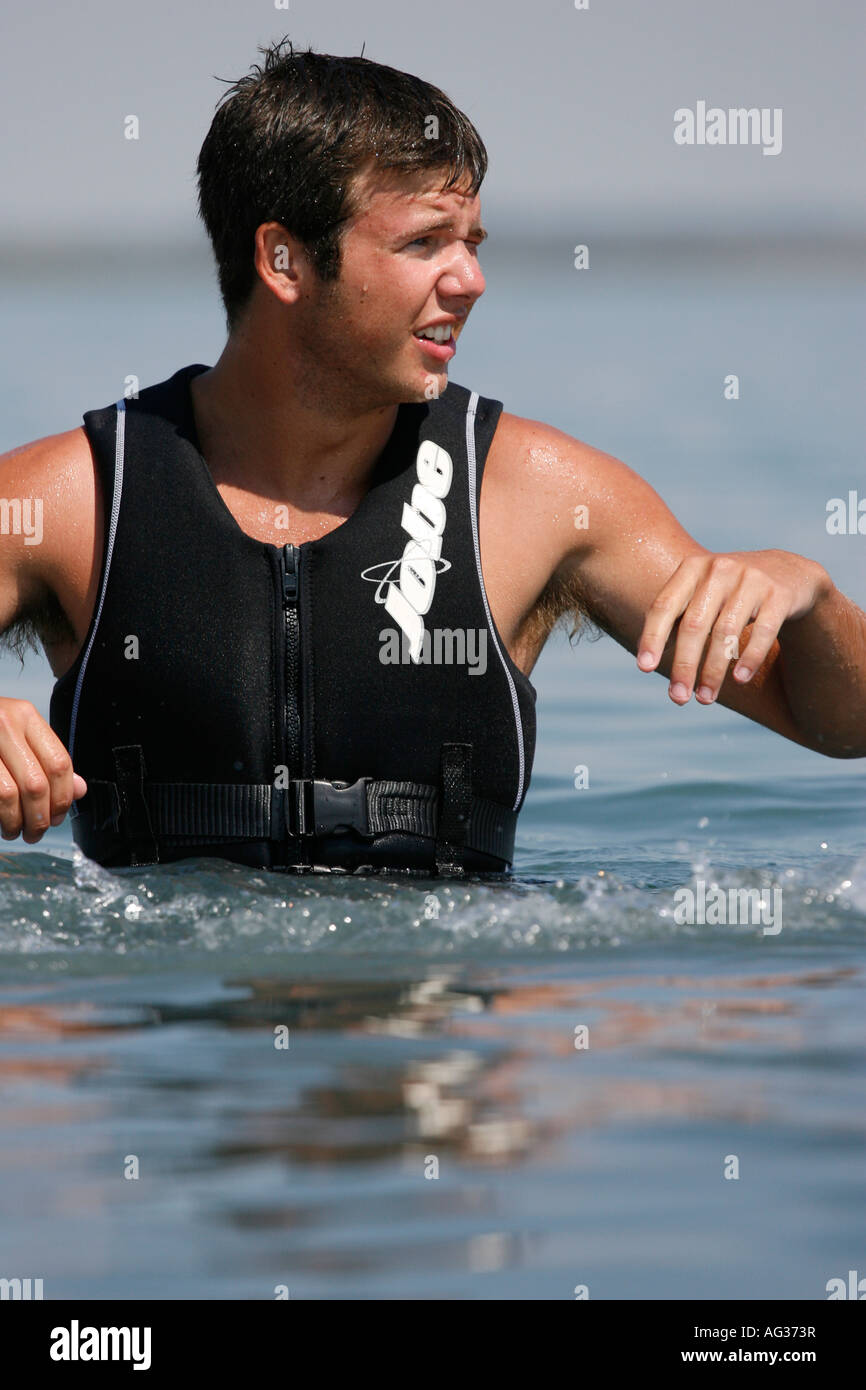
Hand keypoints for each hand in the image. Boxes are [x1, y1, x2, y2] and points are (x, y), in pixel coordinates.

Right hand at [0, 698, 86, 842]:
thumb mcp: (17, 735)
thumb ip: (46, 759)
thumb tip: (80, 790)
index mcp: (25, 715)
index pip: (59, 763)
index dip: (63, 797)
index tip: (58, 816)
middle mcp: (4, 723)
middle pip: (37, 784)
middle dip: (40, 818)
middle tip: (36, 833)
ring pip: (10, 795)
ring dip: (16, 822)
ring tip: (14, 832)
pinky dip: (0, 817)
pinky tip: (0, 823)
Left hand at [635, 550, 829, 704]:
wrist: (788, 572)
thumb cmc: (730, 592)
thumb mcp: (702, 594)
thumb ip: (676, 619)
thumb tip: (647, 661)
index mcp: (692, 568)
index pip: (664, 606)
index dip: (652, 637)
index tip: (644, 669)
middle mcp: (719, 570)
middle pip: (694, 625)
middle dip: (684, 666)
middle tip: (678, 698)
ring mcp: (751, 579)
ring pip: (725, 632)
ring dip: (713, 671)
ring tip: (705, 698)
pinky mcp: (779, 594)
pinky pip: (762, 631)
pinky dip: (749, 658)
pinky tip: (740, 680)